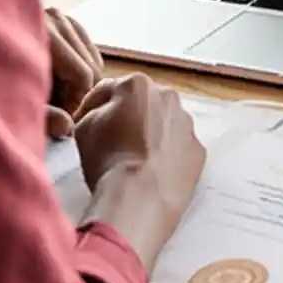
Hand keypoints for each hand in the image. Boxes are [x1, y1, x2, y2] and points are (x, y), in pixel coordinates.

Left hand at [45, 7, 102, 137]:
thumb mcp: (13, 102)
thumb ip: (42, 116)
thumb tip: (67, 128)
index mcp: (42, 35)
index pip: (82, 74)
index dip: (76, 102)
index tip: (61, 118)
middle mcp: (54, 19)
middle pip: (90, 65)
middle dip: (78, 91)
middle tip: (60, 109)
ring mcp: (59, 16)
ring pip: (92, 57)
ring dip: (79, 79)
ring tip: (56, 94)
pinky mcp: (62, 18)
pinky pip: (87, 47)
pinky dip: (82, 65)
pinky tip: (63, 79)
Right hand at [74, 73, 206, 212]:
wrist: (140, 197)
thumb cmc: (108, 158)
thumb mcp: (84, 128)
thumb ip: (94, 112)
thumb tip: (102, 115)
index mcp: (138, 85)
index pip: (109, 89)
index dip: (92, 106)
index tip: (84, 122)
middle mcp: (169, 97)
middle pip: (142, 103)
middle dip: (129, 117)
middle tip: (113, 141)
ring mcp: (188, 124)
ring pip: (165, 124)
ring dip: (152, 135)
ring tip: (136, 159)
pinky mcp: (199, 150)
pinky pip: (179, 147)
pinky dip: (169, 155)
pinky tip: (155, 172)